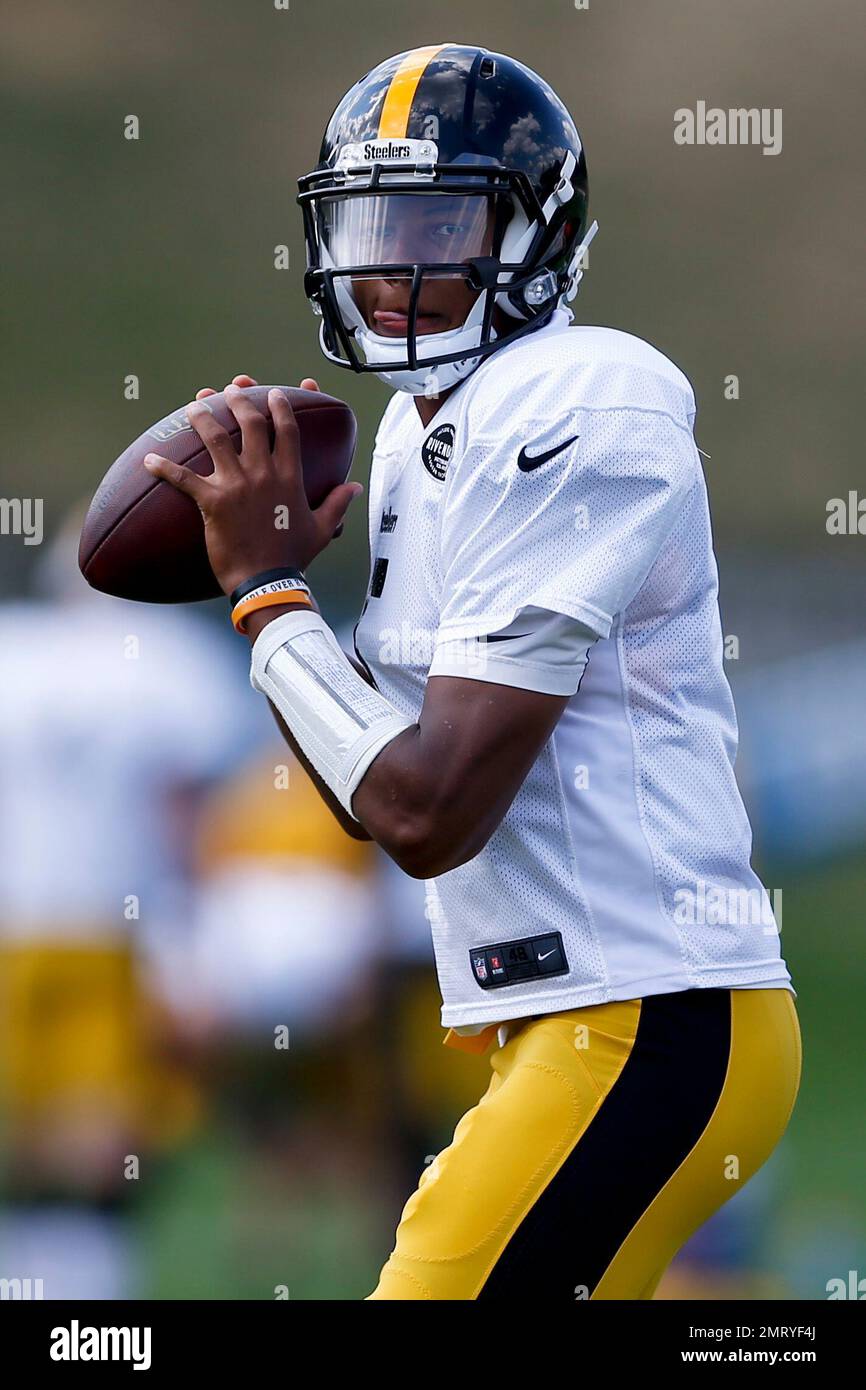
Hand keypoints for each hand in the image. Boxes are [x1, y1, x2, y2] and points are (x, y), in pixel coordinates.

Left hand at [142, 379, 362, 597]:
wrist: (267, 582)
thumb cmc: (292, 558)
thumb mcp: (321, 529)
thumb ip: (337, 504)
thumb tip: (354, 488)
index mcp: (289, 477)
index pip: (287, 430)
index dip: (280, 407)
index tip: (273, 393)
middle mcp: (263, 474)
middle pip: (250, 424)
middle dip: (239, 401)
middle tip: (229, 390)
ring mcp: (236, 485)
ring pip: (216, 439)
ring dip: (203, 418)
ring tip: (193, 406)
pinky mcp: (212, 502)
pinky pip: (184, 478)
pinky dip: (164, 468)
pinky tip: (149, 459)